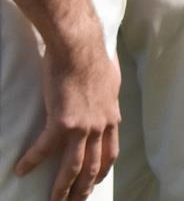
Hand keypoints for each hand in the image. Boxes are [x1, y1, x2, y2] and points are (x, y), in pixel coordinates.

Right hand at [15, 25, 117, 200]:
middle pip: (94, 166)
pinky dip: (32, 161)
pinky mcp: (62, 122)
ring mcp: (83, 126)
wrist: (79, 48)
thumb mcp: (111, 80)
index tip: (96, 182)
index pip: (110, 151)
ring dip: (63, 187)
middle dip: (83, 188)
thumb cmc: (93, 58)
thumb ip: (108, 94)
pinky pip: (44, 149)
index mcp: (111, 117)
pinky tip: (21, 170)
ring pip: (73, 166)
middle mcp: (101, 125)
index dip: (103, 170)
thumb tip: (107, 91)